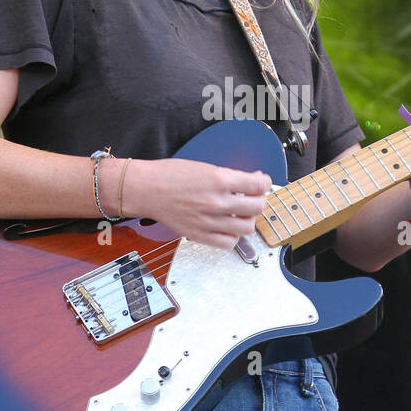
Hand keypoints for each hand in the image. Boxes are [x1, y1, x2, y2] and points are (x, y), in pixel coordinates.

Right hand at [122, 158, 270, 250]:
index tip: (261, 182)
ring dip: (248, 220)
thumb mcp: (205, 167)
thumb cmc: (170, 175)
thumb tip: (250, 182)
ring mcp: (208, 221)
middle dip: (259, 200)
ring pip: (246, 227)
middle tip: (254, 197)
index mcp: (219, 180)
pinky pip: (228, 243)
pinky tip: (228, 228)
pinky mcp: (199, 235)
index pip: (257, 185)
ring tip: (241, 214)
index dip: (264, 182)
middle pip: (256, 207)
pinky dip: (233, 237)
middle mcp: (216, 202)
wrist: (147, 189)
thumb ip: (228, 177)